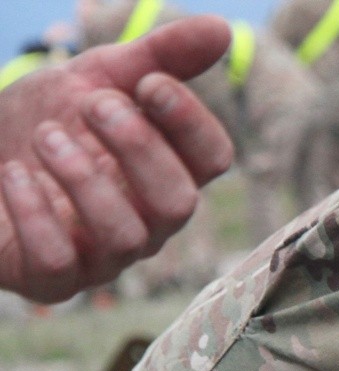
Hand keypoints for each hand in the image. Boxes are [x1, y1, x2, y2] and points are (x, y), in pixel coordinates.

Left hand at [0, 16, 234, 302]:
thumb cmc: (46, 124)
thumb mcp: (95, 79)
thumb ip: (157, 58)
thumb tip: (221, 29)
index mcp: (168, 171)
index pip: (213, 160)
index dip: (189, 122)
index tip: (147, 83)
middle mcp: (148, 221)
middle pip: (179, 204)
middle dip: (138, 149)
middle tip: (93, 104)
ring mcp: (103, 256)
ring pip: (125, 236)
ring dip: (83, 177)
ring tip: (44, 136)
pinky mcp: (52, 278)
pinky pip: (61, 261)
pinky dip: (36, 213)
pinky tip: (13, 174)